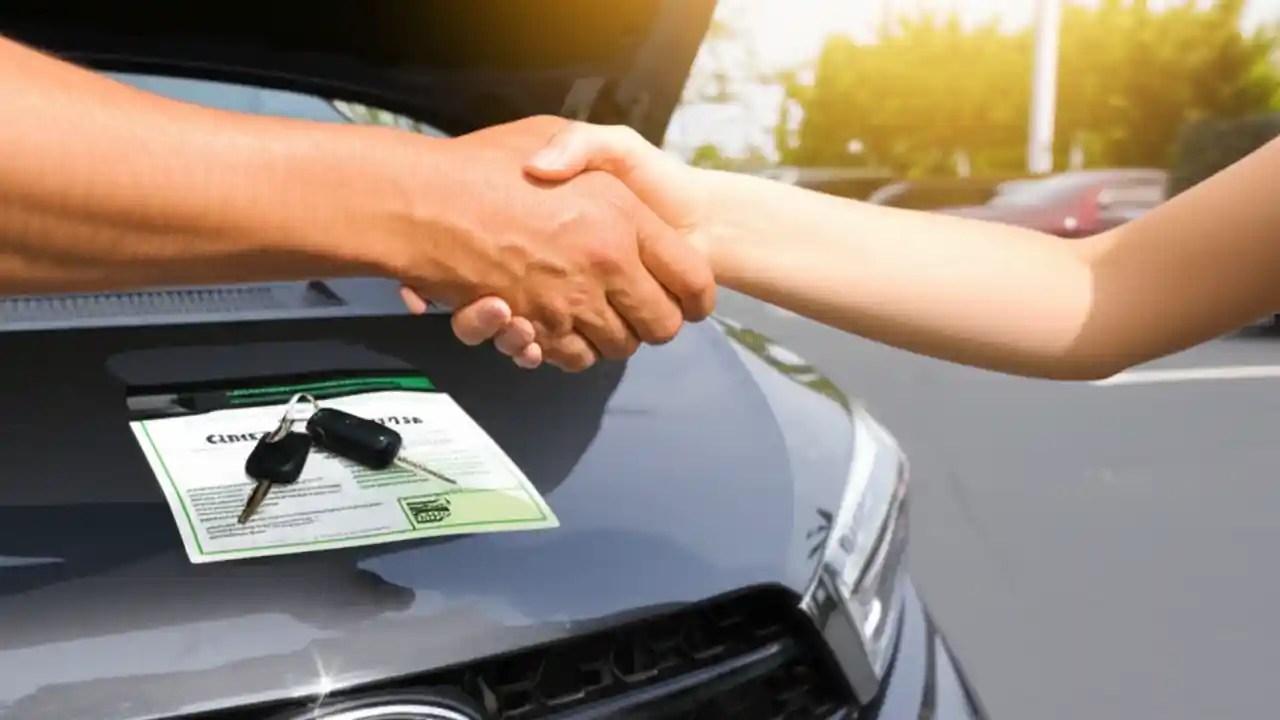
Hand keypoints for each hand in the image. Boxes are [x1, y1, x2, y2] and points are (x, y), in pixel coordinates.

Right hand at [391, 116, 713, 370]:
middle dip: (652, 324)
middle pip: (661, 326)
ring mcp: (570, 300)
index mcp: (623, 216)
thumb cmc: (483, 165)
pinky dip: (565, 351)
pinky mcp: (534, 327)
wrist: (419, 201)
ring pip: (617, 348)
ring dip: (607, 339)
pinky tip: (552, 326)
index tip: (688, 302)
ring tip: (589, 314)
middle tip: (635, 311)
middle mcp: (605, 262)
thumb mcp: (551, 135)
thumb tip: (620, 197)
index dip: (696, 298)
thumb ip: (592, 153)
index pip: (692, 278)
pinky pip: (571, 358)